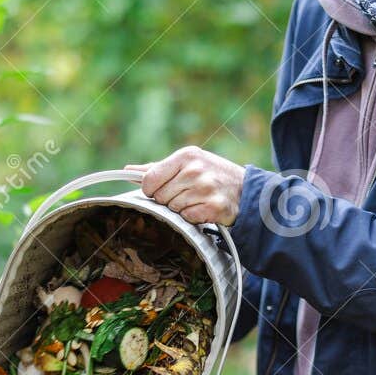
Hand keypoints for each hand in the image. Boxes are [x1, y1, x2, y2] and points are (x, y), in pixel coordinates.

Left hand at [125, 146, 243, 226]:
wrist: (246, 190)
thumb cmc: (213, 175)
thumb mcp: (188, 163)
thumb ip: (158, 168)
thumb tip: (129, 170)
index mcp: (186, 156)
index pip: (150, 179)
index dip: (151, 189)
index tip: (161, 190)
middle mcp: (195, 170)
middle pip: (160, 197)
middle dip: (169, 199)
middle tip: (187, 194)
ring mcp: (205, 188)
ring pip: (173, 208)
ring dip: (182, 209)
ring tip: (197, 200)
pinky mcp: (213, 206)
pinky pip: (187, 218)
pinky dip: (194, 217)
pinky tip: (204, 208)